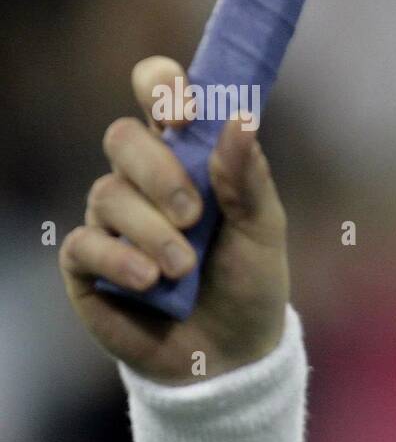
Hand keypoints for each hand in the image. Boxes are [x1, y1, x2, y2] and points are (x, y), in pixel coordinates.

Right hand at [60, 56, 290, 383]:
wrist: (233, 353)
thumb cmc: (250, 282)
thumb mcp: (264, 230)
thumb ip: (248, 177)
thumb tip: (240, 117)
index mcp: (188, 157)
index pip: (158, 96)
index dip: (162, 88)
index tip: (185, 109)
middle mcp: (143, 180)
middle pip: (122, 137)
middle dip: (158, 172)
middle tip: (194, 214)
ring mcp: (111, 220)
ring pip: (107, 193)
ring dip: (151, 231)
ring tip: (184, 267)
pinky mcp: (87, 263)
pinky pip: (86, 242)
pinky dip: (120, 259)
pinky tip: (150, 282)